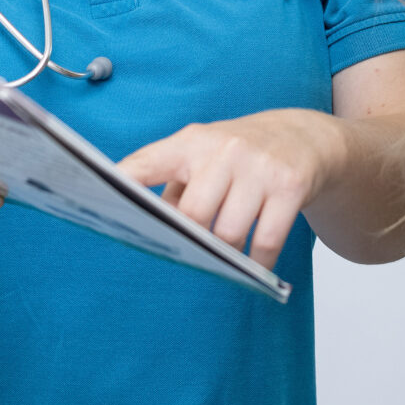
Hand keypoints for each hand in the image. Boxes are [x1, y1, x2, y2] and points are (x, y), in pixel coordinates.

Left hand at [116, 109, 346, 269]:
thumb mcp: (203, 157)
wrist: (304, 137)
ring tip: (224, 262)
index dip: (121, 184)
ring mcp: (260, 166)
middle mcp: (225, 148)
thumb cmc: (240, 154)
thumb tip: (143, 231)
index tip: (100, 205)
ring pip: (229, 233)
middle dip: (191, 242)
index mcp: (192, 142)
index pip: (147, 163)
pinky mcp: (290, 185)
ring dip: (225, 257)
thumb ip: (172, 189)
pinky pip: (267, 241)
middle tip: (191, 257)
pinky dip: (257, 264)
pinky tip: (254, 267)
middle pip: (193, 214)